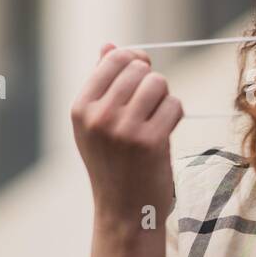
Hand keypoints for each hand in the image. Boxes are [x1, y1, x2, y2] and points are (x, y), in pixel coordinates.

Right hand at [70, 43, 183, 222]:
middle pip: (139, 69)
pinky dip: (175, 116)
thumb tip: (109, 45)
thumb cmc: (113, 163)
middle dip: (150, 82)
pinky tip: (164, 133)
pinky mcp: (150, 142)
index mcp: (80, 108)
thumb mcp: (95, 124)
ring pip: (158, 83)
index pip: (114, 59)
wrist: (125, 211)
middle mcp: (98, 116)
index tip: (142, 73)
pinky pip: (174, 105)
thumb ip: (102, 83)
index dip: (135, 60)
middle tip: (148, 107)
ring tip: (156, 119)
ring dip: (164, 98)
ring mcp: (123, 129)